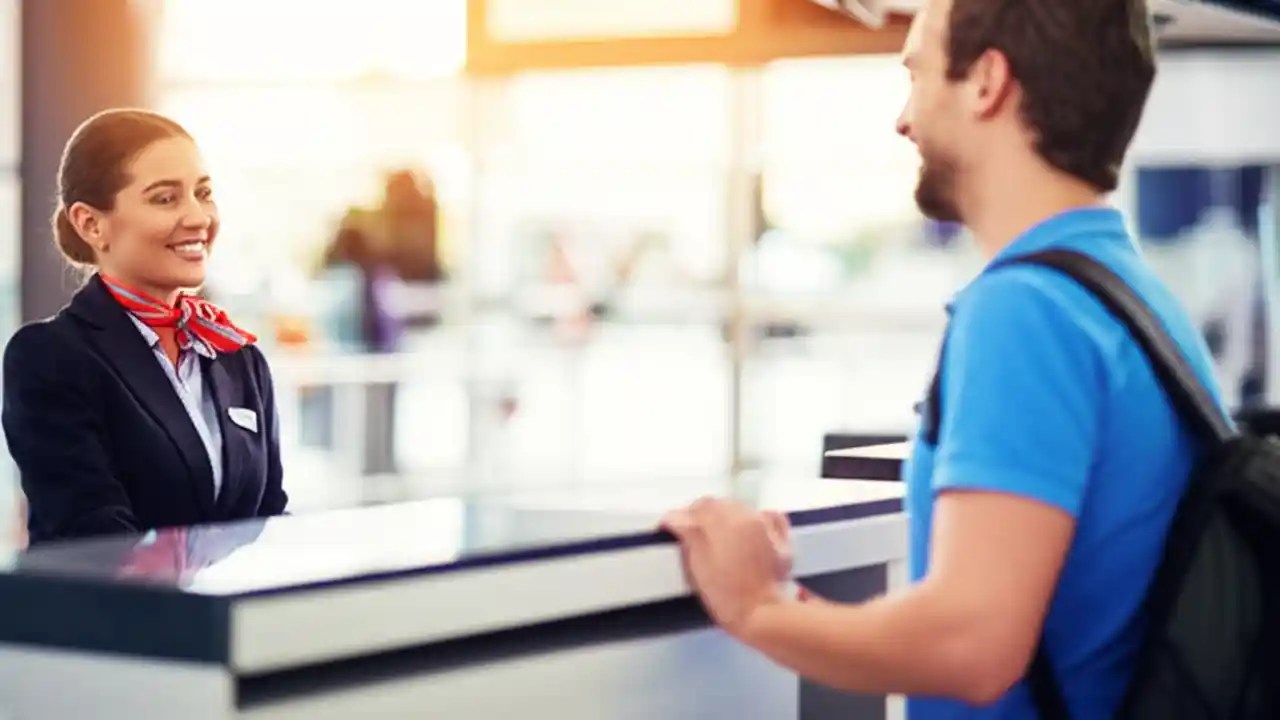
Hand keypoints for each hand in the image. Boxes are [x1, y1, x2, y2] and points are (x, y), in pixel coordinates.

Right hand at [661, 498, 793, 636]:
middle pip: (722, 505)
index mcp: (725, 519)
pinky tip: (751, 531)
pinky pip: (768, 517)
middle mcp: (747, 515)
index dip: (686, 516)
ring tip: (721, 537)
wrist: (763, 613)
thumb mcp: (698, 564)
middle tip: (697, 536)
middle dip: (706, 515)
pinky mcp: (782, 539)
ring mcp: (767, 526)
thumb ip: (688, 533)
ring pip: (742, 509)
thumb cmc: (724, 593)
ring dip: (729, 517)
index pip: (701, 505)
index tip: (677, 530)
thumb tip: (674, 516)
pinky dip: (757, 519)